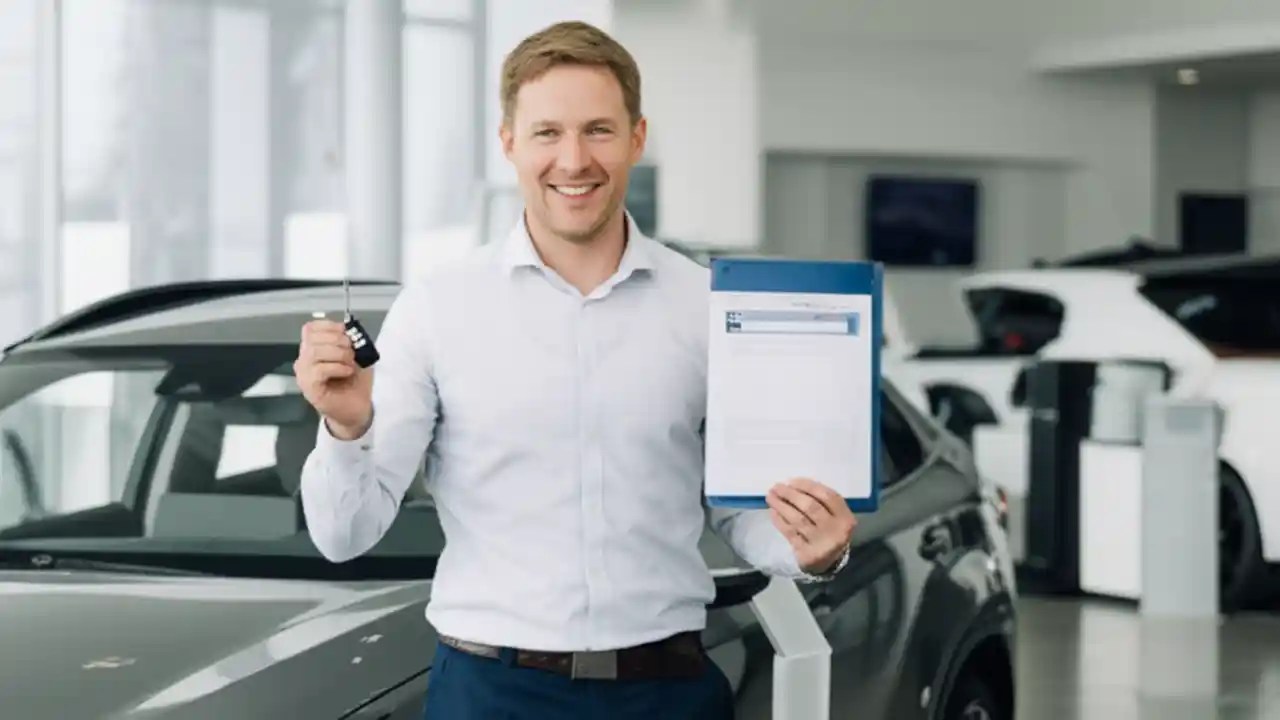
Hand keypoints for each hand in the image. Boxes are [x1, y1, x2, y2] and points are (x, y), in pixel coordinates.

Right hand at [294, 319, 373, 438]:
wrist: (357, 409)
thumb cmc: (354, 382)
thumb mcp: (356, 355)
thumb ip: (350, 341)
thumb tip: (348, 329)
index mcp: (312, 349)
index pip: (310, 328)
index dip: (329, 326)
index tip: (345, 332)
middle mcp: (303, 360)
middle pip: (312, 337)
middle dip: (337, 340)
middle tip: (352, 351)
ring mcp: (304, 375)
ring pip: (314, 352)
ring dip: (338, 354)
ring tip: (350, 363)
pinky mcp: (309, 388)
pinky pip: (319, 370)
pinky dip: (337, 367)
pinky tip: (347, 372)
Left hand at [767, 478, 856, 574]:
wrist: (829, 563)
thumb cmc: (830, 532)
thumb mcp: (835, 517)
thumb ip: (821, 502)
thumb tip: (793, 485)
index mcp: (845, 518)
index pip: (827, 496)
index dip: (807, 486)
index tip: (791, 481)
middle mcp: (835, 531)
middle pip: (811, 507)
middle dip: (790, 494)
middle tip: (776, 487)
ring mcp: (820, 544)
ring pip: (798, 519)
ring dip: (781, 505)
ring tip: (771, 497)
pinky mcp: (806, 554)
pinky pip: (790, 533)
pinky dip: (780, 520)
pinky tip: (773, 512)